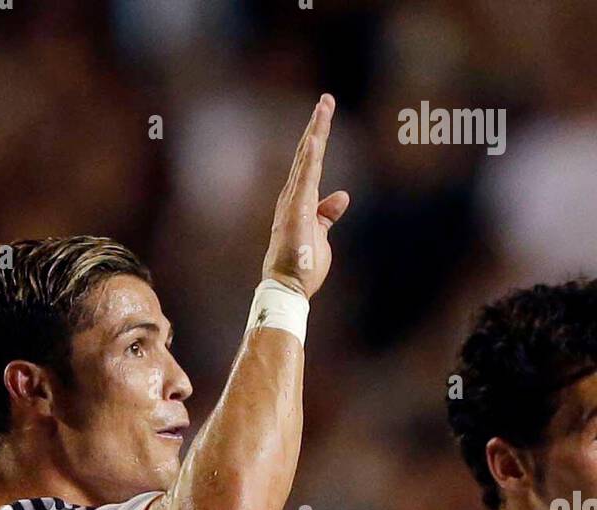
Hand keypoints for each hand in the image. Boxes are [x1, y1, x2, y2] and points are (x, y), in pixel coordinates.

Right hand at [262, 92, 349, 299]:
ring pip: (306, 160)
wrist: (289, 288)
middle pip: (307, 154)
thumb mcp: (320, 233)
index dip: (318, 138)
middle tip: (326, 99)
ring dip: (315, 133)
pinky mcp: (296, 212)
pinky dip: (310, 159)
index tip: (325, 114)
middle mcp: (293, 196)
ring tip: (323, 107)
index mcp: (300, 201)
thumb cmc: (301, 265)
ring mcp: (293, 202)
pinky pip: (305, 179)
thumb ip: (328, 213)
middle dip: (317, 126)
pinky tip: (315, 139)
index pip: (310, 163)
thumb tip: (342, 195)